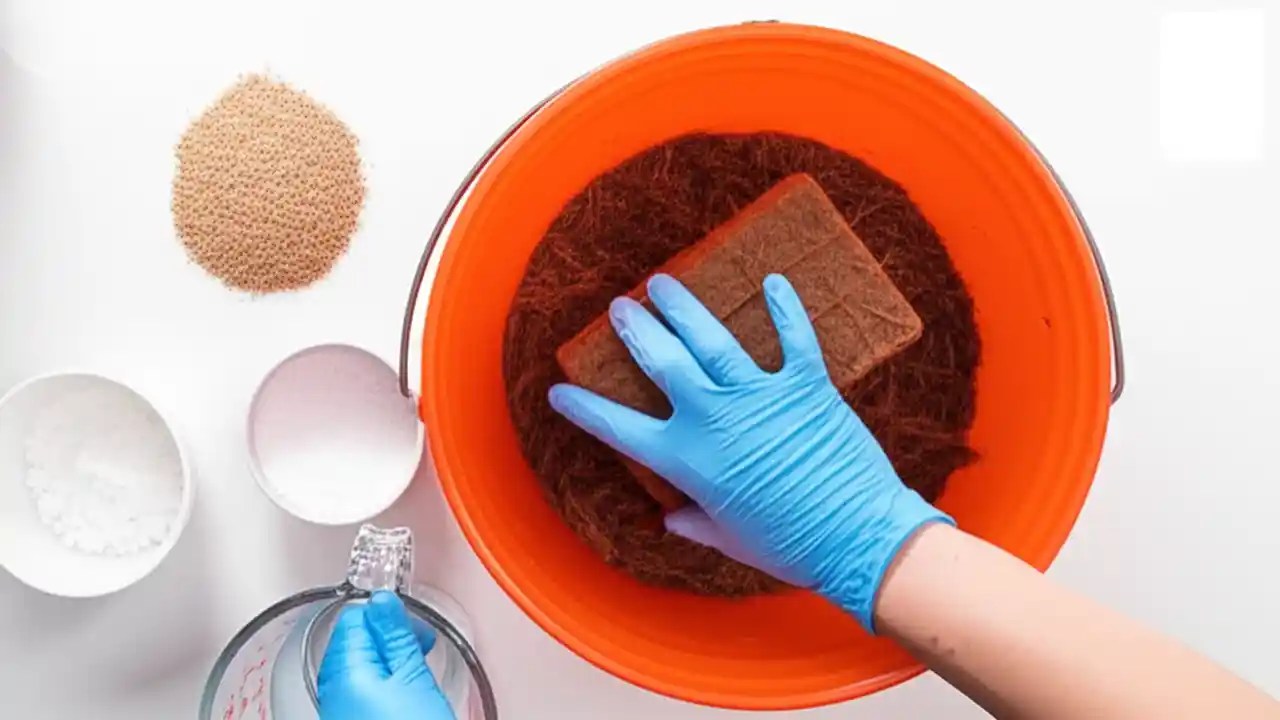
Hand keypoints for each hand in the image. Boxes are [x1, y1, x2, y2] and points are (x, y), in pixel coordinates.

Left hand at [317, 591, 454, 719]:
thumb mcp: (413, 678)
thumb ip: (396, 635)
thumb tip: (383, 598)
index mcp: (342, 667)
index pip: (355, 615)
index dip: (388, 613)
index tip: (414, 625)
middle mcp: (330, 686)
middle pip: (355, 638)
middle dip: (389, 636)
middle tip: (421, 647)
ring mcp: (336, 706)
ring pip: (359, 664)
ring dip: (388, 660)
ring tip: (419, 674)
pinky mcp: (347, 718)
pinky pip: (360, 688)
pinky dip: (382, 683)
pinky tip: (405, 694)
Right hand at [549, 274, 950, 629]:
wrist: (854, 536)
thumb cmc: (788, 545)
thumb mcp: (729, 539)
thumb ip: (694, 525)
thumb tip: (670, 521)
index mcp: (686, 460)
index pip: (619, 427)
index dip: (584, 408)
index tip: (558, 390)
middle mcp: (713, 418)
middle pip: (662, 361)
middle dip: (636, 329)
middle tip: (620, 306)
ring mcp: (759, 396)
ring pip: (711, 339)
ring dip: (683, 307)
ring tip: (663, 283)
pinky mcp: (806, 385)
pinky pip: (794, 338)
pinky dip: (785, 308)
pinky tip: (773, 281)